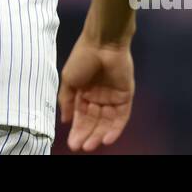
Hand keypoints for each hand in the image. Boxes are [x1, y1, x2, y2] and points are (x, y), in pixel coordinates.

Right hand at [57, 34, 133, 151]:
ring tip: (91, 145)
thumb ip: (67, 101)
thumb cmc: (82, 59)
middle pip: (94, 121)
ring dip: (99, 135)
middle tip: (80, 147)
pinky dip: (115, 129)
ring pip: (107, 122)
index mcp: (83, 93)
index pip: (81, 116)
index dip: (77, 130)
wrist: (102, 43)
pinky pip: (121, 117)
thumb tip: (65, 121)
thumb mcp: (68, 80)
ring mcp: (113, 98)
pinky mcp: (126, 96)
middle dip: (87, 135)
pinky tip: (107, 139)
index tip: (72, 143)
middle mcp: (98, 97)